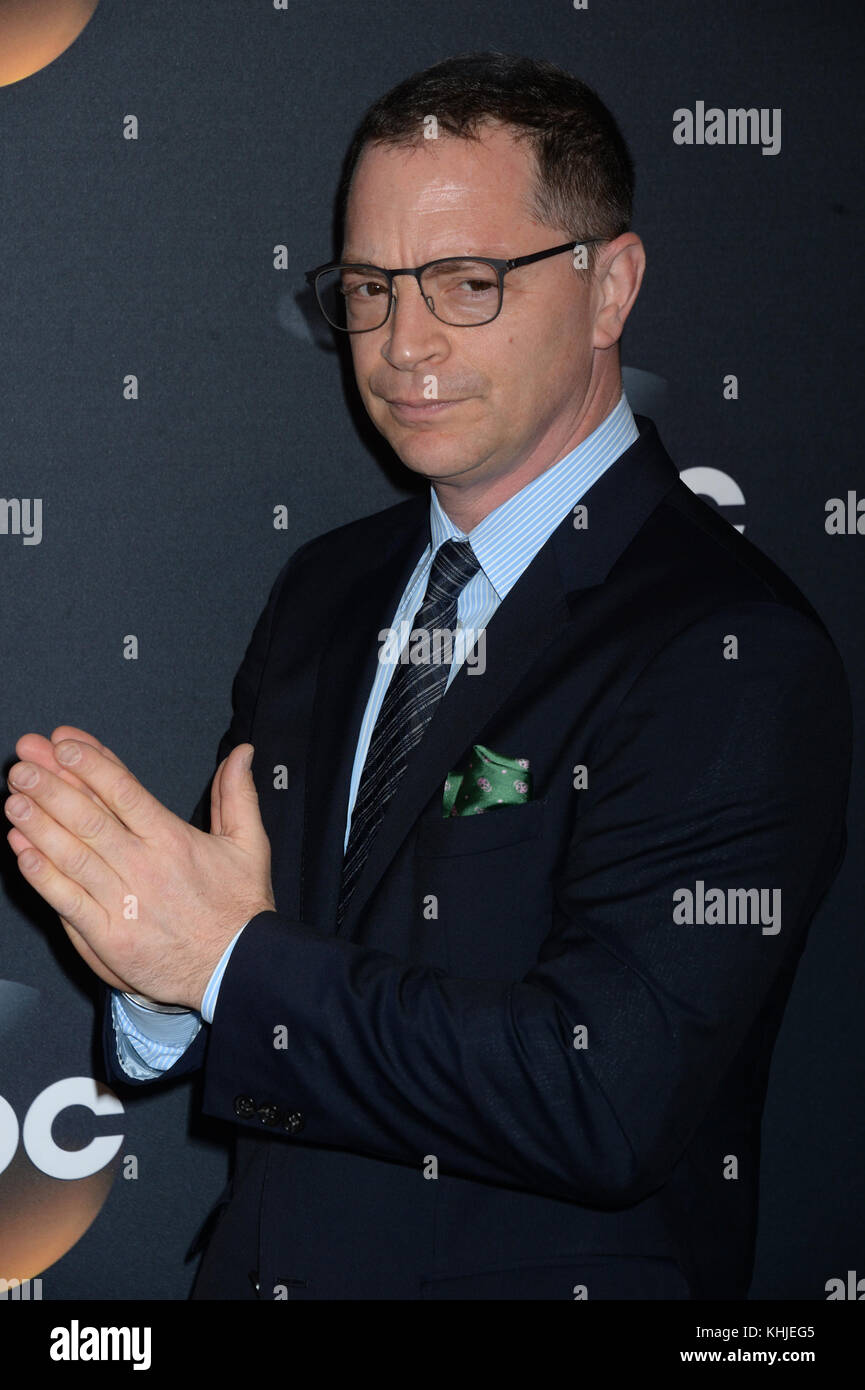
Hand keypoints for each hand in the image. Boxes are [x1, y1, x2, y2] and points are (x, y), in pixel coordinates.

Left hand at [5, 727, 275, 1009]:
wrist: (236, 969)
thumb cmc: (238, 908)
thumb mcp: (250, 844)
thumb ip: (238, 794)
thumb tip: (242, 752)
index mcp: (173, 840)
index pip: (124, 791)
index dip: (90, 763)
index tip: (63, 742)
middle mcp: (144, 867)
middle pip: (89, 818)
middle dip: (52, 786)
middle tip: (24, 761)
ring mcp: (123, 903)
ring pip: (72, 856)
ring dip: (38, 824)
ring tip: (14, 797)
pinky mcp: (108, 937)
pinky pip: (68, 900)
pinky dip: (42, 876)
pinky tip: (22, 850)